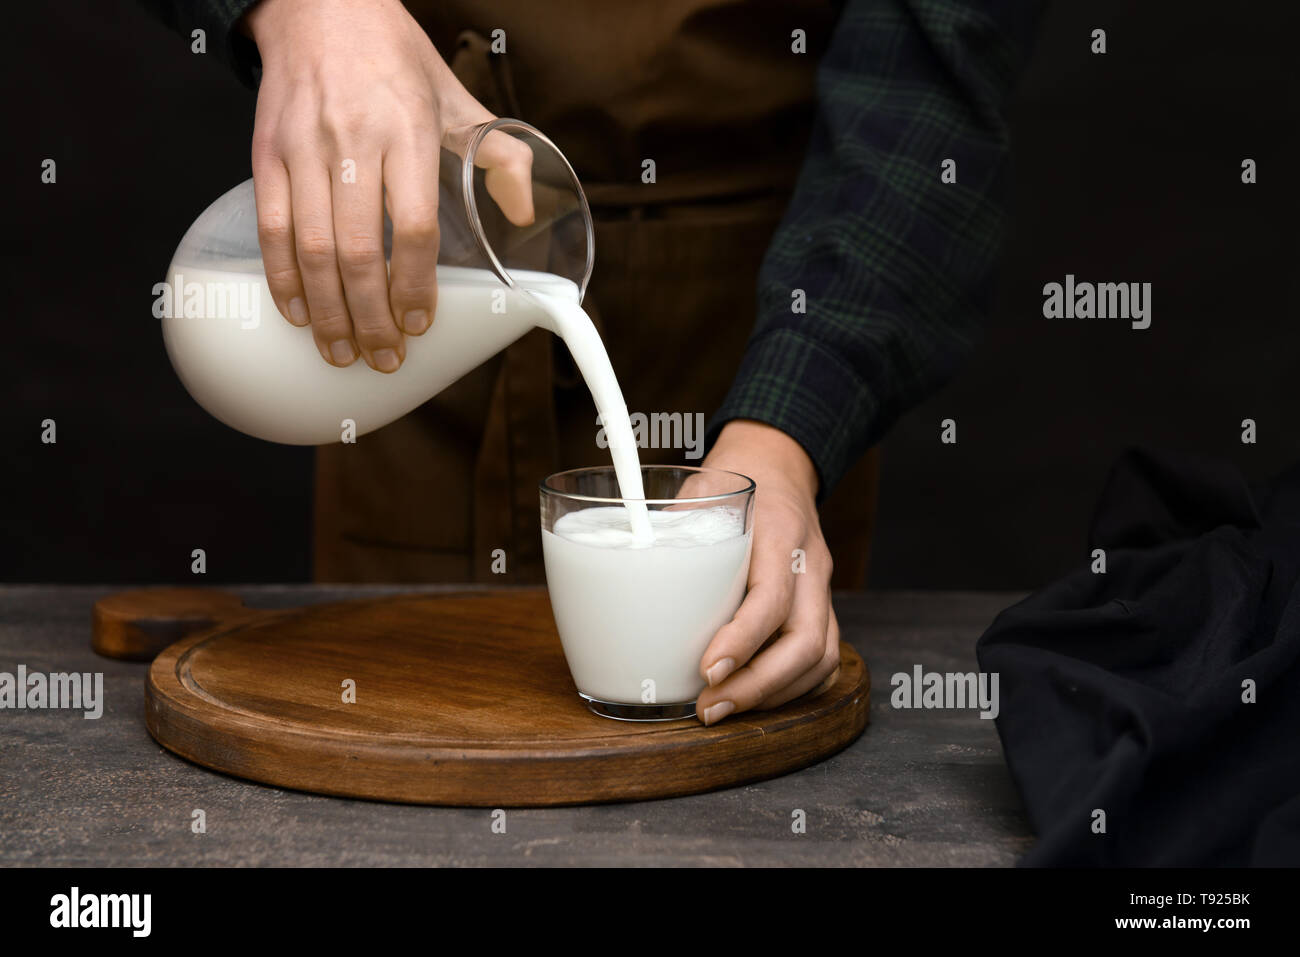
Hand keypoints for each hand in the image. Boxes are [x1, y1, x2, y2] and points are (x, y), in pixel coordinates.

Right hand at [244, 0, 532, 371]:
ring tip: (343, 352)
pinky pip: (272, 228)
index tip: (421, 321)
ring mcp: (304, 150)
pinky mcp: (266, 154)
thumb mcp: (454, 97)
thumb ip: (497, 154)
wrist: (318, 3)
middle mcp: (354, 144)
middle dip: (371, 318)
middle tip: (384, 357)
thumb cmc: (392, 56)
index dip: (416, 284)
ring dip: (327, 313)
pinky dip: (282, 279)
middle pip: (360, 252)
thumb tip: (524, 210)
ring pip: (312, 250)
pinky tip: (298, 312)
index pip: (415, 227)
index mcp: (408, 133)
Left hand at [694, 420, 840, 724]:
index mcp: (779, 533)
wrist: (775, 469)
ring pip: (821, 658)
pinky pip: (823, 661)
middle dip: (757, 686)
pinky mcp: (821, 609)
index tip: (707, 670)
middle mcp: (809, 565)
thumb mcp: (695, 492)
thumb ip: (667, 528)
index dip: (742, 640)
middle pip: (807, 642)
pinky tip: (754, 699)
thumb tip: (615, 565)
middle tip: (708, 708)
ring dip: (773, 695)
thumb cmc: (726, 484)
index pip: (773, 597)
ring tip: (722, 710)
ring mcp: (821, 590)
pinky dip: (792, 689)